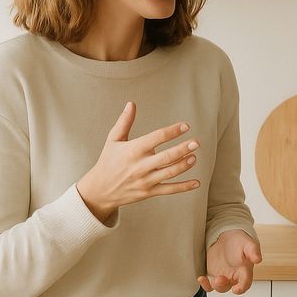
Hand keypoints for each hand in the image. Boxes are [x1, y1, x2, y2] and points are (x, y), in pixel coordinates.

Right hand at [77, 102, 199, 221]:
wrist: (100, 190)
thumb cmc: (108, 161)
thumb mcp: (113, 140)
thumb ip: (124, 122)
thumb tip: (131, 104)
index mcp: (133, 150)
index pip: (156, 138)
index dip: (172, 131)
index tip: (185, 126)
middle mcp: (140, 166)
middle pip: (166, 157)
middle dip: (183, 149)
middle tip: (196, 142)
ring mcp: (145, 180)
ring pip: (169, 173)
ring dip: (184, 165)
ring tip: (194, 157)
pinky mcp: (149, 192)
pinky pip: (169, 190)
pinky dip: (184, 187)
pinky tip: (196, 183)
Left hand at [198, 229, 261, 294]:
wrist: (228, 236)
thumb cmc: (240, 241)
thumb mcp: (248, 243)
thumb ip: (253, 250)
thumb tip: (258, 259)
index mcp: (245, 270)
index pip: (245, 283)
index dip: (241, 288)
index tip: (236, 290)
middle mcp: (234, 276)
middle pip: (229, 287)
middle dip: (223, 285)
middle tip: (219, 279)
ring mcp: (223, 276)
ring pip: (219, 287)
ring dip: (214, 285)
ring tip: (211, 279)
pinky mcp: (214, 274)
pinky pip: (209, 284)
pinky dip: (204, 284)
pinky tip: (201, 278)